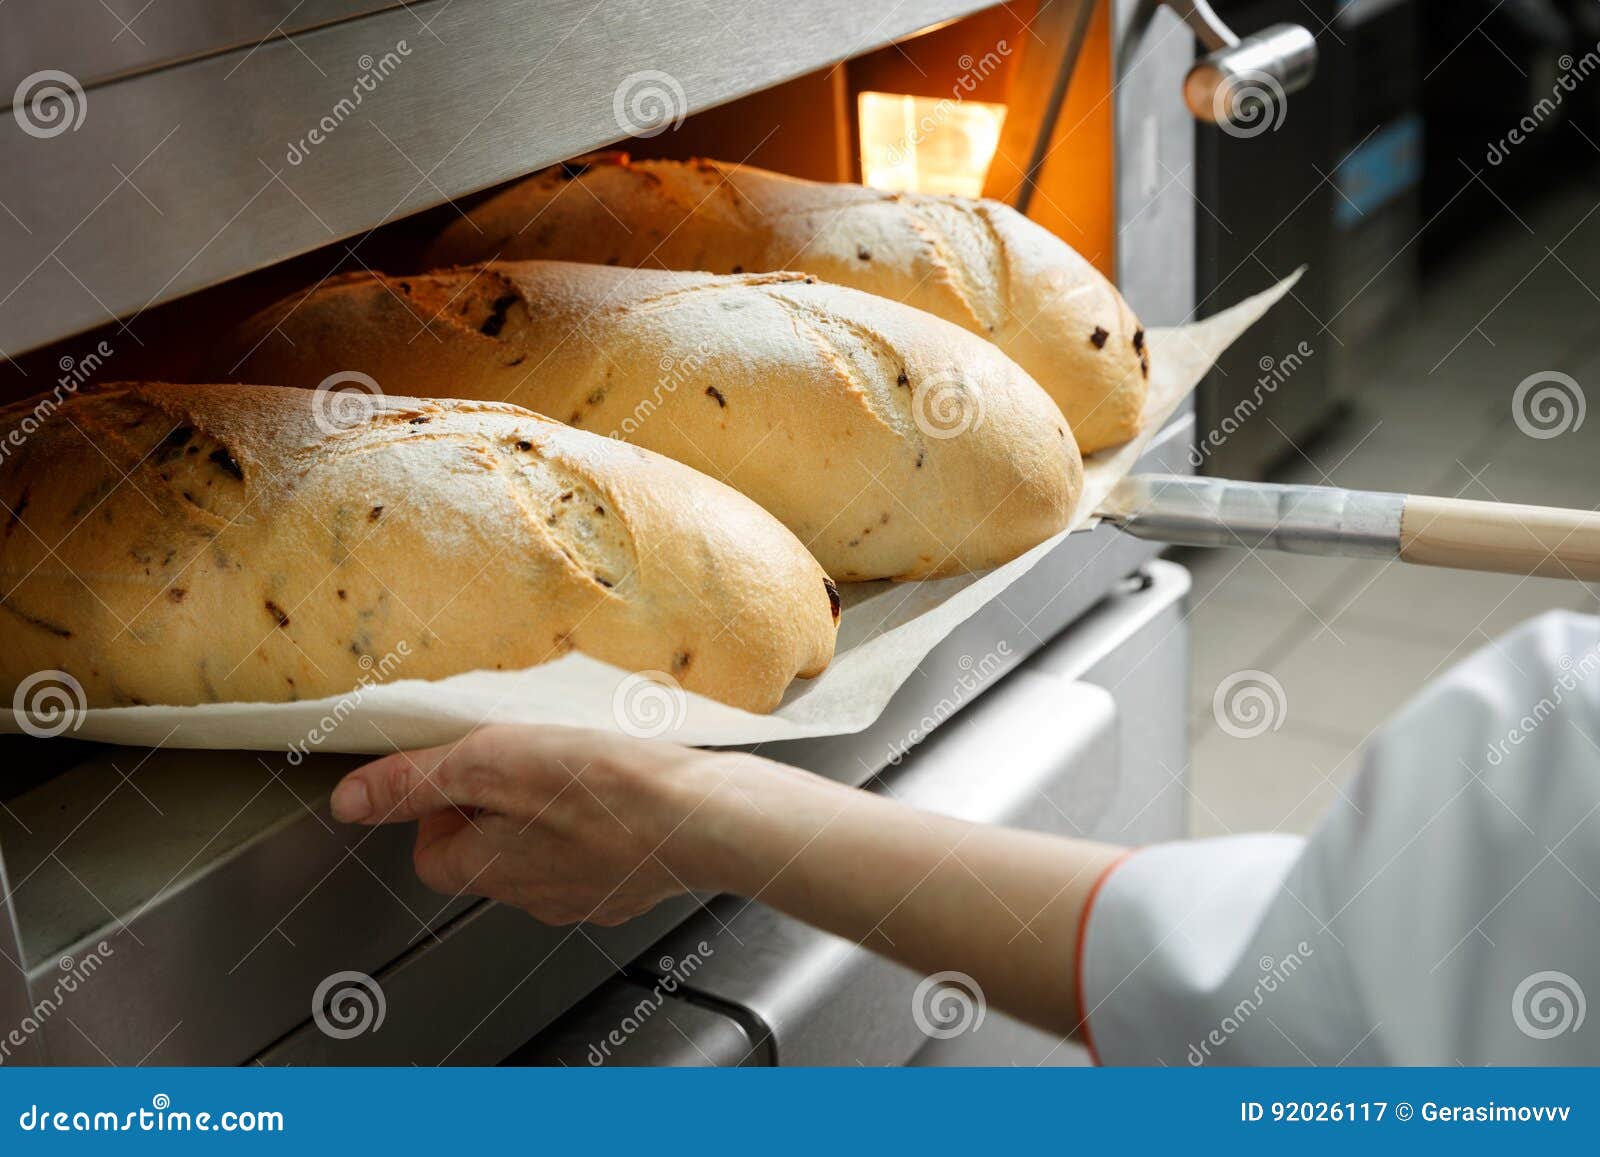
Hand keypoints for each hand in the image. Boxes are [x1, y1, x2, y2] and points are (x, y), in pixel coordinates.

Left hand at [331, 724, 742, 925]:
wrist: (708, 817)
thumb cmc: (608, 787)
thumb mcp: (490, 762)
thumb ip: (415, 782)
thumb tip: (349, 802)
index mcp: (490, 869)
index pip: (430, 856)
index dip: (436, 808)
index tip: (464, 768)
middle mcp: (535, 895)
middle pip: (487, 857)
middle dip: (494, 809)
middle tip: (523, 757)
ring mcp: (591, 895)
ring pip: (544, 857)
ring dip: (547, 815)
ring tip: (576, 764)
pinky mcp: (638, 883)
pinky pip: (600, 856)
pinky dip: (600, 825)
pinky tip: (621, 788)